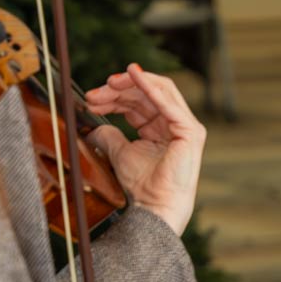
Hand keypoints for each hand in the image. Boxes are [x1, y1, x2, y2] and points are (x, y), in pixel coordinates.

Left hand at [83, 64, 205, 234]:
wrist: (156, 206)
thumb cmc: (143, 185)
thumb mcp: (119, 153)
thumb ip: (109, 136)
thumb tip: (93, 127)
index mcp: (161, 128)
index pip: (138, 102)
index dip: (114, 97)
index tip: (91, 100)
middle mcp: (175, 123)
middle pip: (147, 93)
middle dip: (119, 89)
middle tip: (94, 94)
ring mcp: (186, 126)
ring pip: (159, 90)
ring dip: (132, 83)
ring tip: (109, 83)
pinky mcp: (189, 130)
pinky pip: (168, 101)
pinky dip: (149, 86)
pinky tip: (132, 76)